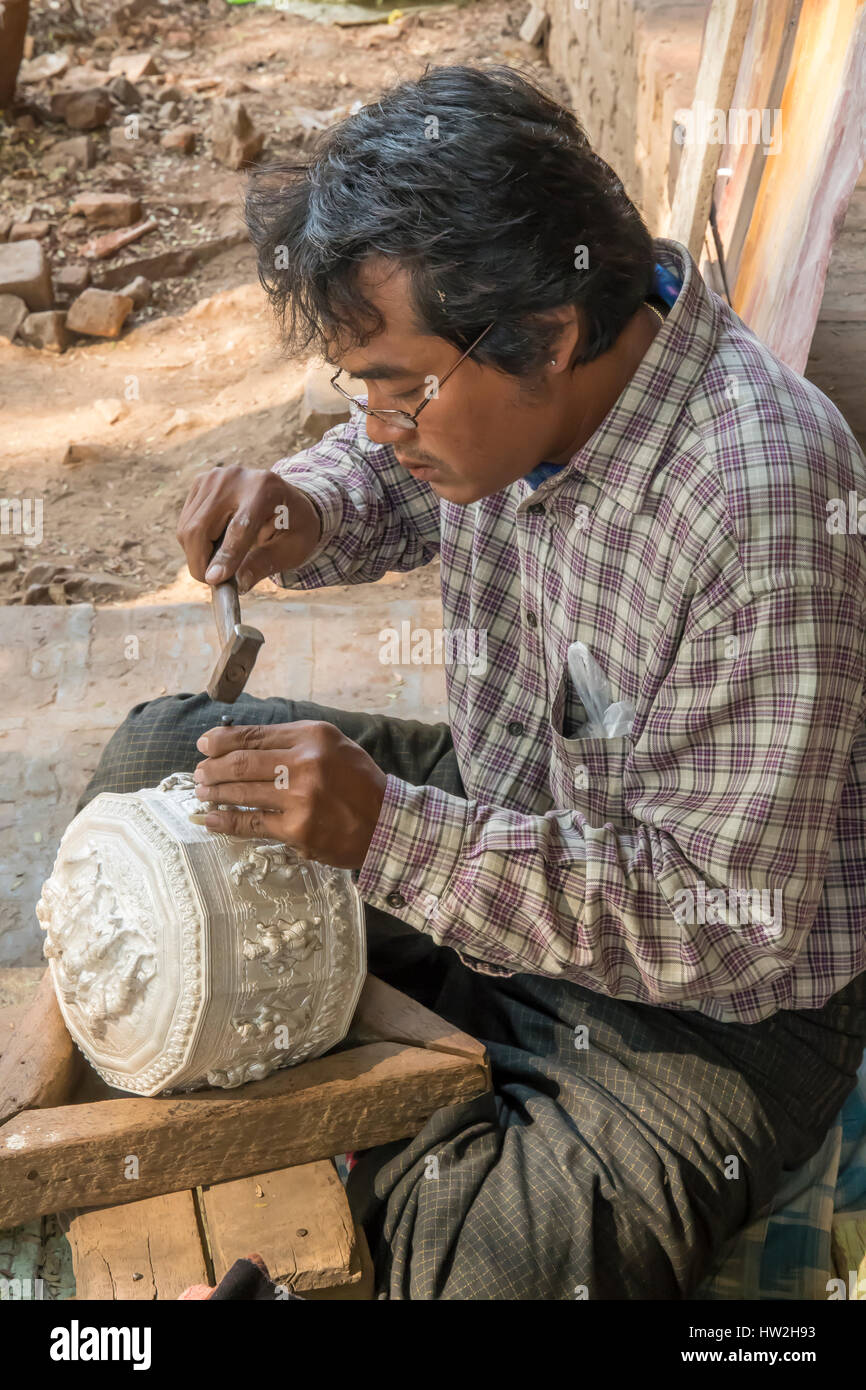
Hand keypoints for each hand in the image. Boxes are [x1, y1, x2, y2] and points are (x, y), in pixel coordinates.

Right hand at [176, 464, 322, 592]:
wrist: (285, 499)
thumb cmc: (293, 526)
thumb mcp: (291, 549)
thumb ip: (264, 564)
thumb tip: (239, 583)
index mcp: (266, 489)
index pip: (239, 527)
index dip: (225, 556)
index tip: (213, 580)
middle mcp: (235, 478)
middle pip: (202, 527)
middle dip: (201, 561)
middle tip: (213, 582)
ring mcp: (213, 478)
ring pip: (188, 528)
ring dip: (197, 555)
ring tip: (220, 563)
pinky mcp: (199, 483)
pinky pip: (186, 523)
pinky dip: (194, 543)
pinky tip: (216, 545)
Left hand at [193, 721, 387, 869]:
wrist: (386, 822)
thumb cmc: (357, 782)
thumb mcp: (332, 746)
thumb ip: (293, 741)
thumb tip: (242, 744)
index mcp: (313, 736)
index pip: (254, 735)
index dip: (222, 740)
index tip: (204, 744)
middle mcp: (305, 762)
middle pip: (242, 762)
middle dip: (212, 768)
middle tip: (198, 773)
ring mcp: (300, 797)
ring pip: (242, 793)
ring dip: (215, 793)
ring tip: (202, 793)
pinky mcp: (296, 829)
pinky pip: (251, 824)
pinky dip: (226, 822)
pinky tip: (210, 820)